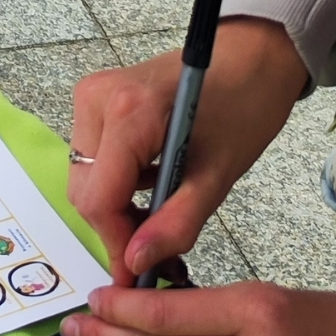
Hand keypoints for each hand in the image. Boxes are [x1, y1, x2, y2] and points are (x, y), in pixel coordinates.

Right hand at [70, 18, 308, 280]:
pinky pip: (93, 157)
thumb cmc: (242, 109)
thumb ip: (176, 223)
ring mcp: (92, 94)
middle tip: (158, 256)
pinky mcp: (95, 97)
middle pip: (86, 190)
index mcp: (128, 113)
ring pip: (86, 177)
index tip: (139, 277)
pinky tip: (151, 191)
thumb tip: (137, 264)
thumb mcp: (216, 176)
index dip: (116, 244)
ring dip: (117, 208)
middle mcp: (97, 98)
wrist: (249, 58)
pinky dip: (116, 183)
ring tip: (159, 225)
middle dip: (117, 228)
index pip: (100, 198)